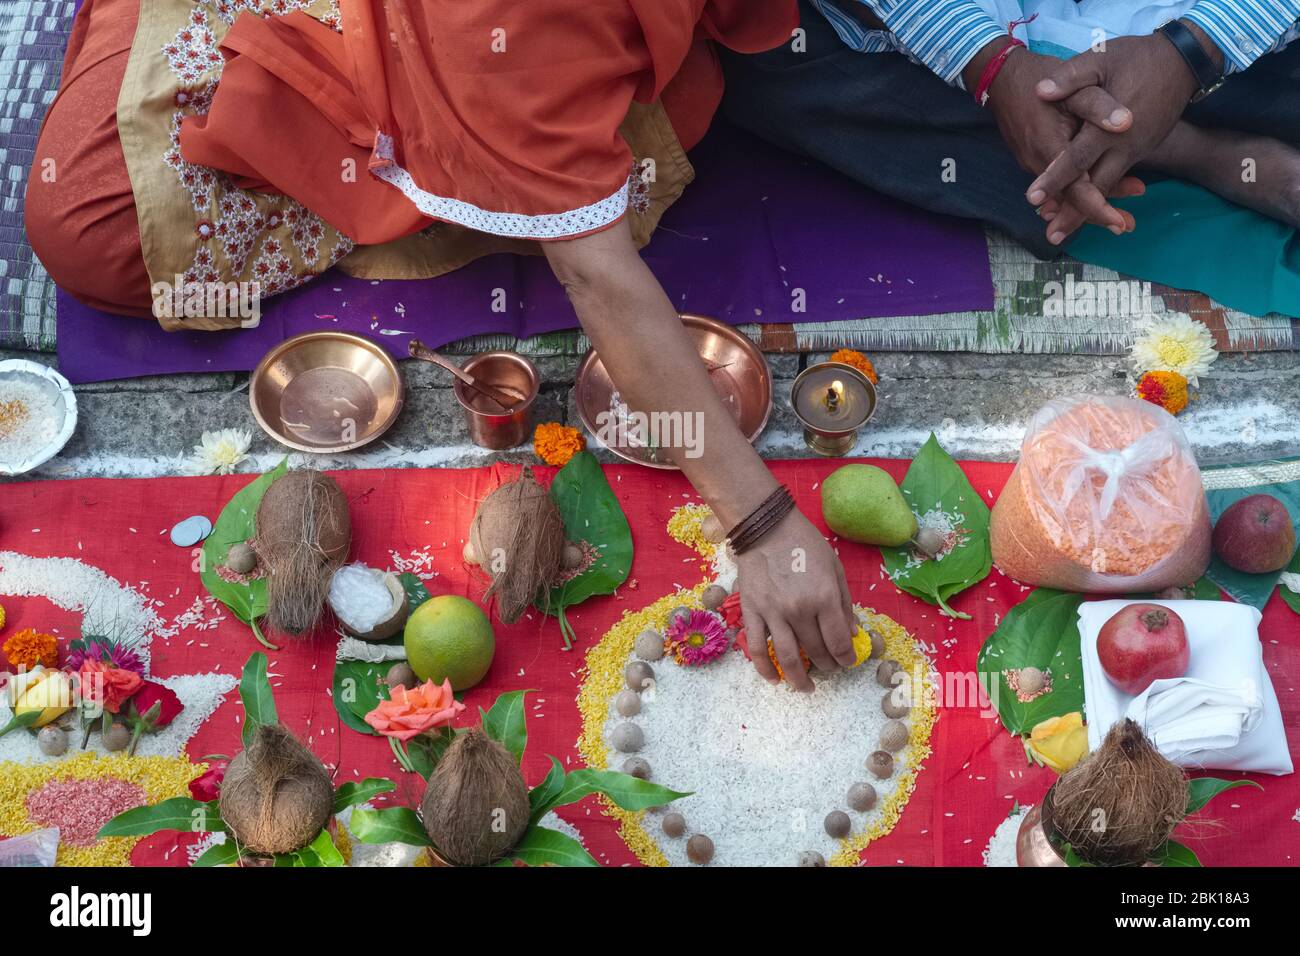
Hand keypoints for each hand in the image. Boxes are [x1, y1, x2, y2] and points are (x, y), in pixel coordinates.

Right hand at [735, 510, 857, 691]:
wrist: (766, 528)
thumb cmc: (805, 544)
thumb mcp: (835, 568)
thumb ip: (844, 603)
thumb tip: (853, 633)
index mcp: (824, 598)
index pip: (839, 641)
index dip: (846, 657)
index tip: (847, 661)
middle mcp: (800, 610)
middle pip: (816, 652)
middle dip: (827, 666)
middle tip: (830, 668)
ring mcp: (773, 613)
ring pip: (788, 658)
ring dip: (799, 678)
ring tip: (806, 687)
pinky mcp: (752, 612)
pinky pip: (757, 648)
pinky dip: (765, 669)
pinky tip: (773, 680)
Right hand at [973, 45, 1139, 233]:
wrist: (1001, 78)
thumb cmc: (1039, 78)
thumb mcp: (1074, 85)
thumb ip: (1099, 106)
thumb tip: (1126, 123)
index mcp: (1050, 146)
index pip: (1076, 189)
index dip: (1098, 208)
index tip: (1119, 222)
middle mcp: (1037, 162)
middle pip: (1070, 198)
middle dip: (1098, 214)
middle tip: (1127, 225)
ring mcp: (1032, 162)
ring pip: (1064, 191)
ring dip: (1090, 201)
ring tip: (1121, 213)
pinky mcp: (1032, 158)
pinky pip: (1057, 181)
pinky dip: (1077, 189)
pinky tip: (1097, 192)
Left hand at [1026, 28, 1211, 242]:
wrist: (1183, 61)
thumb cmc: (1139, 57)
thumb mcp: (1102, 58)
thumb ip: (1071, 77)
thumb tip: (1040, 91)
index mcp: (1108, 128)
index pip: (1076, 159)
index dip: (1055, 179)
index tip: (1033, 198)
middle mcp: (1123, 146)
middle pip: (1094, 187)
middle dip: (1074, 214)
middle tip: (1051, 237)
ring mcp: (1134, 151)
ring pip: (1107, 187)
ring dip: (1087, 211)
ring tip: (1062, 229)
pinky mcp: (1138, 150)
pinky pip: (1116, 177)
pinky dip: (1100, 194)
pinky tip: (1082, 206)